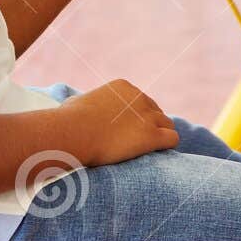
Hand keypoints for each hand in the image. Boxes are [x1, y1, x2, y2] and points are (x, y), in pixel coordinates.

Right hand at [58, 79, 178, 167]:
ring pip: (167, 124)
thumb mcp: (76, 102)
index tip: (129, 129)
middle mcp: (139, 98)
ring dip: (161, 135)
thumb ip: (84, 103)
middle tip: (139, 142)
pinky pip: (172, 138)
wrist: (74, 132)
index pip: (140, 100)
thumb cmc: (68, 120)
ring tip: (152, 150)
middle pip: (156, 111)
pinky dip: (168, 145)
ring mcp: (147, 116)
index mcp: (123, 88)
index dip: (137, 116)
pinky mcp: (152, 135)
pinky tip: (160, 153)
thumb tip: (77, 107)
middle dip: (150, 125)